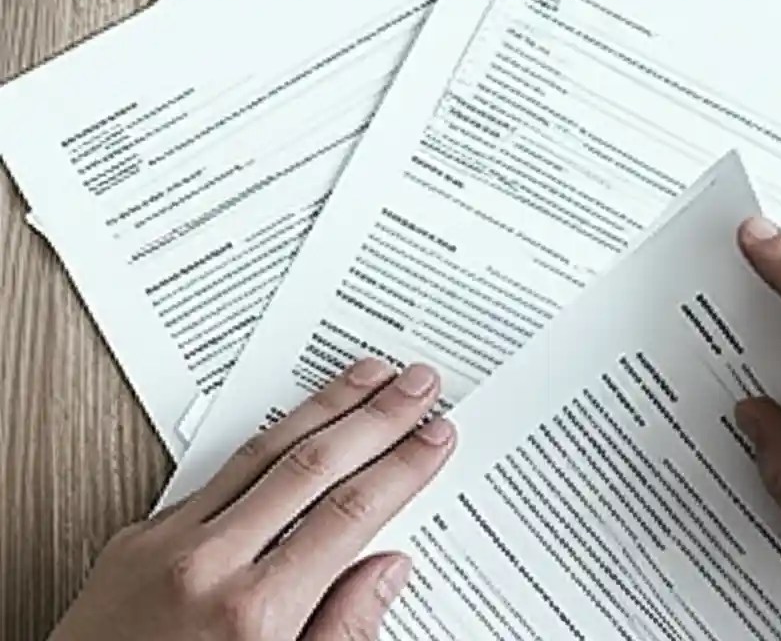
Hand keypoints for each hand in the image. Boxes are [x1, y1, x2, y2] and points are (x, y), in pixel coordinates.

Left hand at [50, 360, 455, 640]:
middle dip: (376, 416)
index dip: (403, 467)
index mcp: (256, 613)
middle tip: (416, 384)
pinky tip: (291, 424)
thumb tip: (387, 571)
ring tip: (365, 377)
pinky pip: (211, 477)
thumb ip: (342, 630)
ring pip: (261, 453)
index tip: (434, 437)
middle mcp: (209, 567)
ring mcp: (166, 546)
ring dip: (323, 406)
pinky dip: (262, 444)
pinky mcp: (135, 540)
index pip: (353, 513)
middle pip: (314, 466)